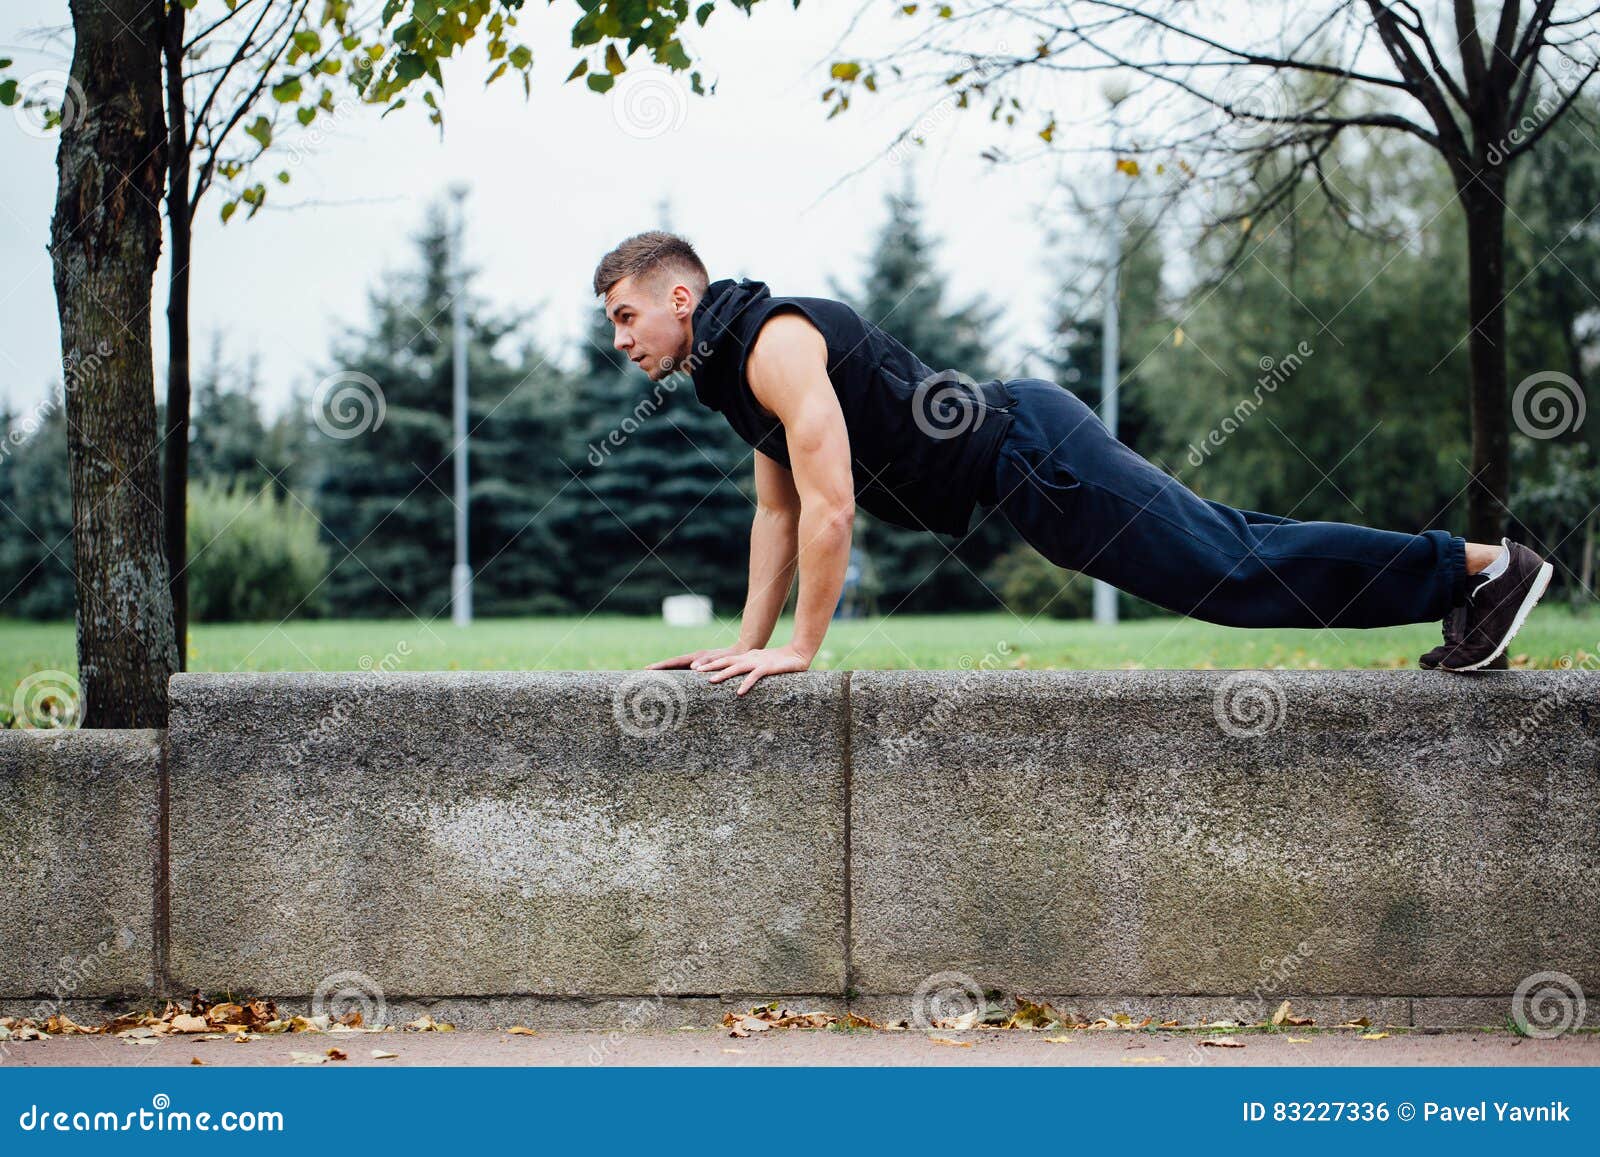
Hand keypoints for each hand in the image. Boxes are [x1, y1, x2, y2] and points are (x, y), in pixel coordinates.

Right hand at [646, 644, 747, 670]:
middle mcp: (694, 659)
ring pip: (678, 667)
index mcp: (696, 657)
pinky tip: (671, 682)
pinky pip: (686, 671)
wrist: (742, 654)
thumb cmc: (731, 658)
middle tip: (644, 673)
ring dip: (666, 672)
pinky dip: (677, 674)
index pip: (674, 662)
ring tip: (653, 679)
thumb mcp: (719, 660)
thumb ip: (707, 662)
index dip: (661, 666)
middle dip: (659, 667)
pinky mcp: (701, 667)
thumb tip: (694, 668)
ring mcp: (696, 663)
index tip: (648, 669)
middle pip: (672, 663)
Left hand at [692, 643, 812, 695]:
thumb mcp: (762, 663)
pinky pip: (755, 676)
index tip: (696, 668)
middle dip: (710, 666)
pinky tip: (739, 692)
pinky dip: (746, 684)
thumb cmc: (781, 661)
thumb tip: (740, 676)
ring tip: (711, 681)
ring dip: (723, 674)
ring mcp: (758, 662)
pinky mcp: (768, 668)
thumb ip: (751, 668)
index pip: (726, 659)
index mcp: (747, 657)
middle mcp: (750, 658)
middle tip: (695, 671)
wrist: (799, 652)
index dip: (711, 663)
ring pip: (737, 667)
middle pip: (726, 660)